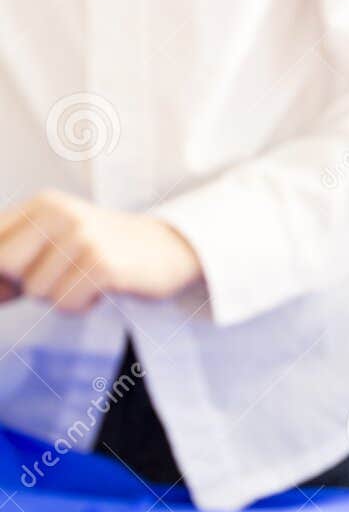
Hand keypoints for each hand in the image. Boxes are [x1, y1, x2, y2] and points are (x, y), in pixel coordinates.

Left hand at [0, 191, 202, 313]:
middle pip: (5, 265)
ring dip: (59, 297)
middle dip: (26, 283)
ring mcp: (81, 236)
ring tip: (85, 280)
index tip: (15, 283)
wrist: (169, 248)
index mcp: (41, 205)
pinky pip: (65, 302)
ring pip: (37, 290)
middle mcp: (58, 213)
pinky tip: (99, 290)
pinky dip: (80, 305)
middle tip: (58, 278)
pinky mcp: (102, 264)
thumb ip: (16, 263)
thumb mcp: (56, 244)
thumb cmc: (105, 250)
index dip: (0, 272)